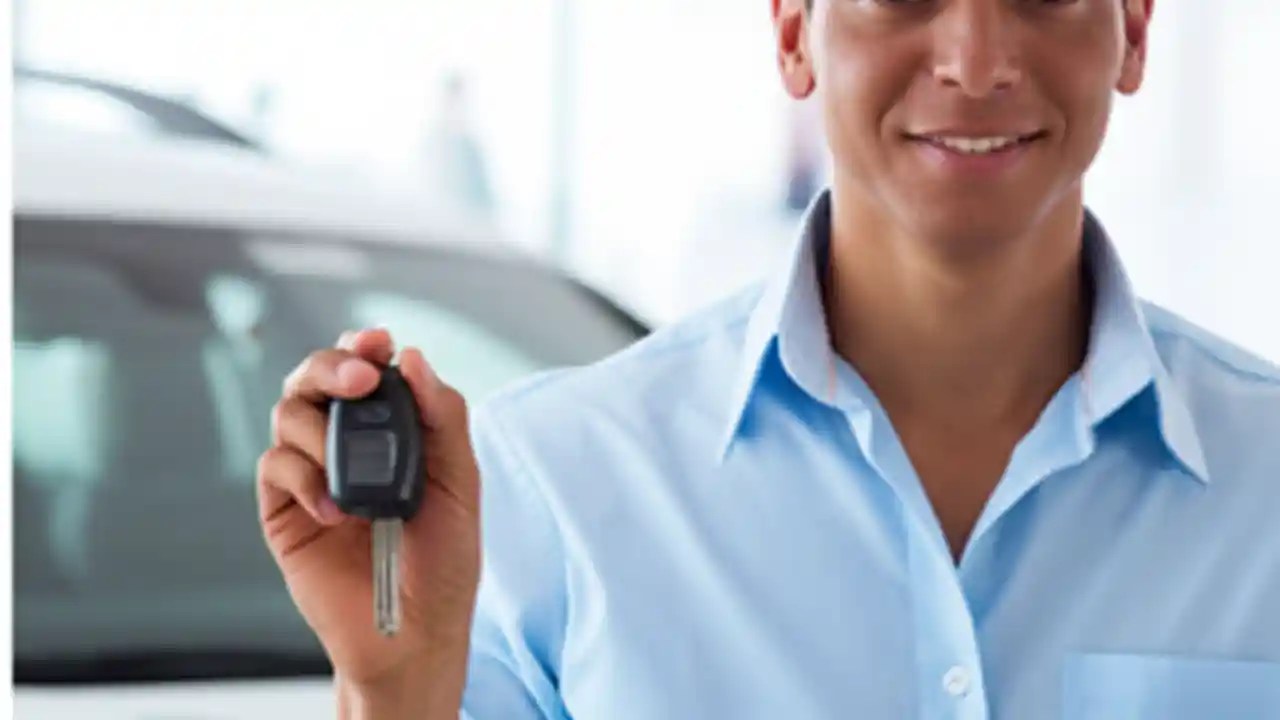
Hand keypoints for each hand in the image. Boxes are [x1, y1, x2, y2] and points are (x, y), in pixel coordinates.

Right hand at [256, 329, 480, 704]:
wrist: (414, 630)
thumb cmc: (444, 559)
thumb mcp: (461, 482)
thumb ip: (443, 417)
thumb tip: (413, 358)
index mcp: (391, 429)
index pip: (366, 369)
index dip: (363, 347)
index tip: (378, 342)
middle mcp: (346, 442)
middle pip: (315, 377)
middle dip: (331, 366)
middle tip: (358, 380)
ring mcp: (311, 472)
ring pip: (289, 412)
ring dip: (319, 428)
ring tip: (352, 473)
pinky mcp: (283, 509)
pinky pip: (274, 465)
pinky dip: (303, 478)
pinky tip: (335, 512)